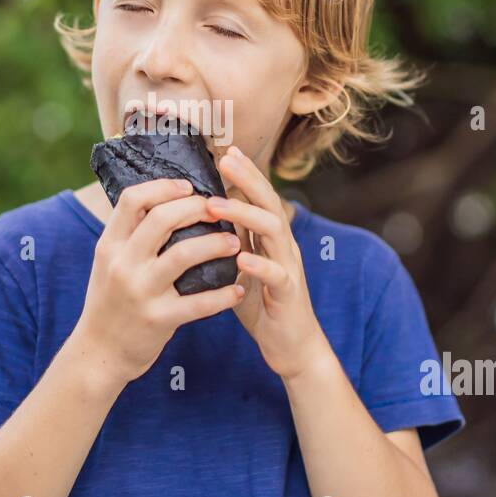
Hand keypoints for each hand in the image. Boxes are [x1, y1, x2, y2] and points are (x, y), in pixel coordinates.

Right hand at [76, 178, 244, 386]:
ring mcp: (140, 292)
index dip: (163, 187)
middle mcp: (122, 264)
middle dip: (197, 208)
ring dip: (216, 244)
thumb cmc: (111, 302)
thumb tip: (162, 199)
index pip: (133, 200)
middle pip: (162, 219)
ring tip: (235, 243)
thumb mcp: (108, 263)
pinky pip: (199, 303)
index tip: (189, 187)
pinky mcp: (158, 319)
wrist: (99, 353)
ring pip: (184, 254)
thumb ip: (129, 235)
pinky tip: (238, 289)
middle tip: (220, 210)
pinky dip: (223, 295)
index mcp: (109, 245)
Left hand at [207, 146, 332, 380]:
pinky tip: (241, 259)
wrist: (291, 346)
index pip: (259, 197)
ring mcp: (289, 267)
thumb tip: (204, 213)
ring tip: (216, 205)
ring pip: (274, 231)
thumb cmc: (263, 304)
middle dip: (248, 179)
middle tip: (225, 159)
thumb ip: (232, 240)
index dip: (245, 173)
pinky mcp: (289, 294)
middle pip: (269, 202)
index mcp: (271, 239)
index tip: (225, 150)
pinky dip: (259, 265)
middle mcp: (283, 246)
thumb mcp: (242, 266)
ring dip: (245, 215)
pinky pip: (277, 275)